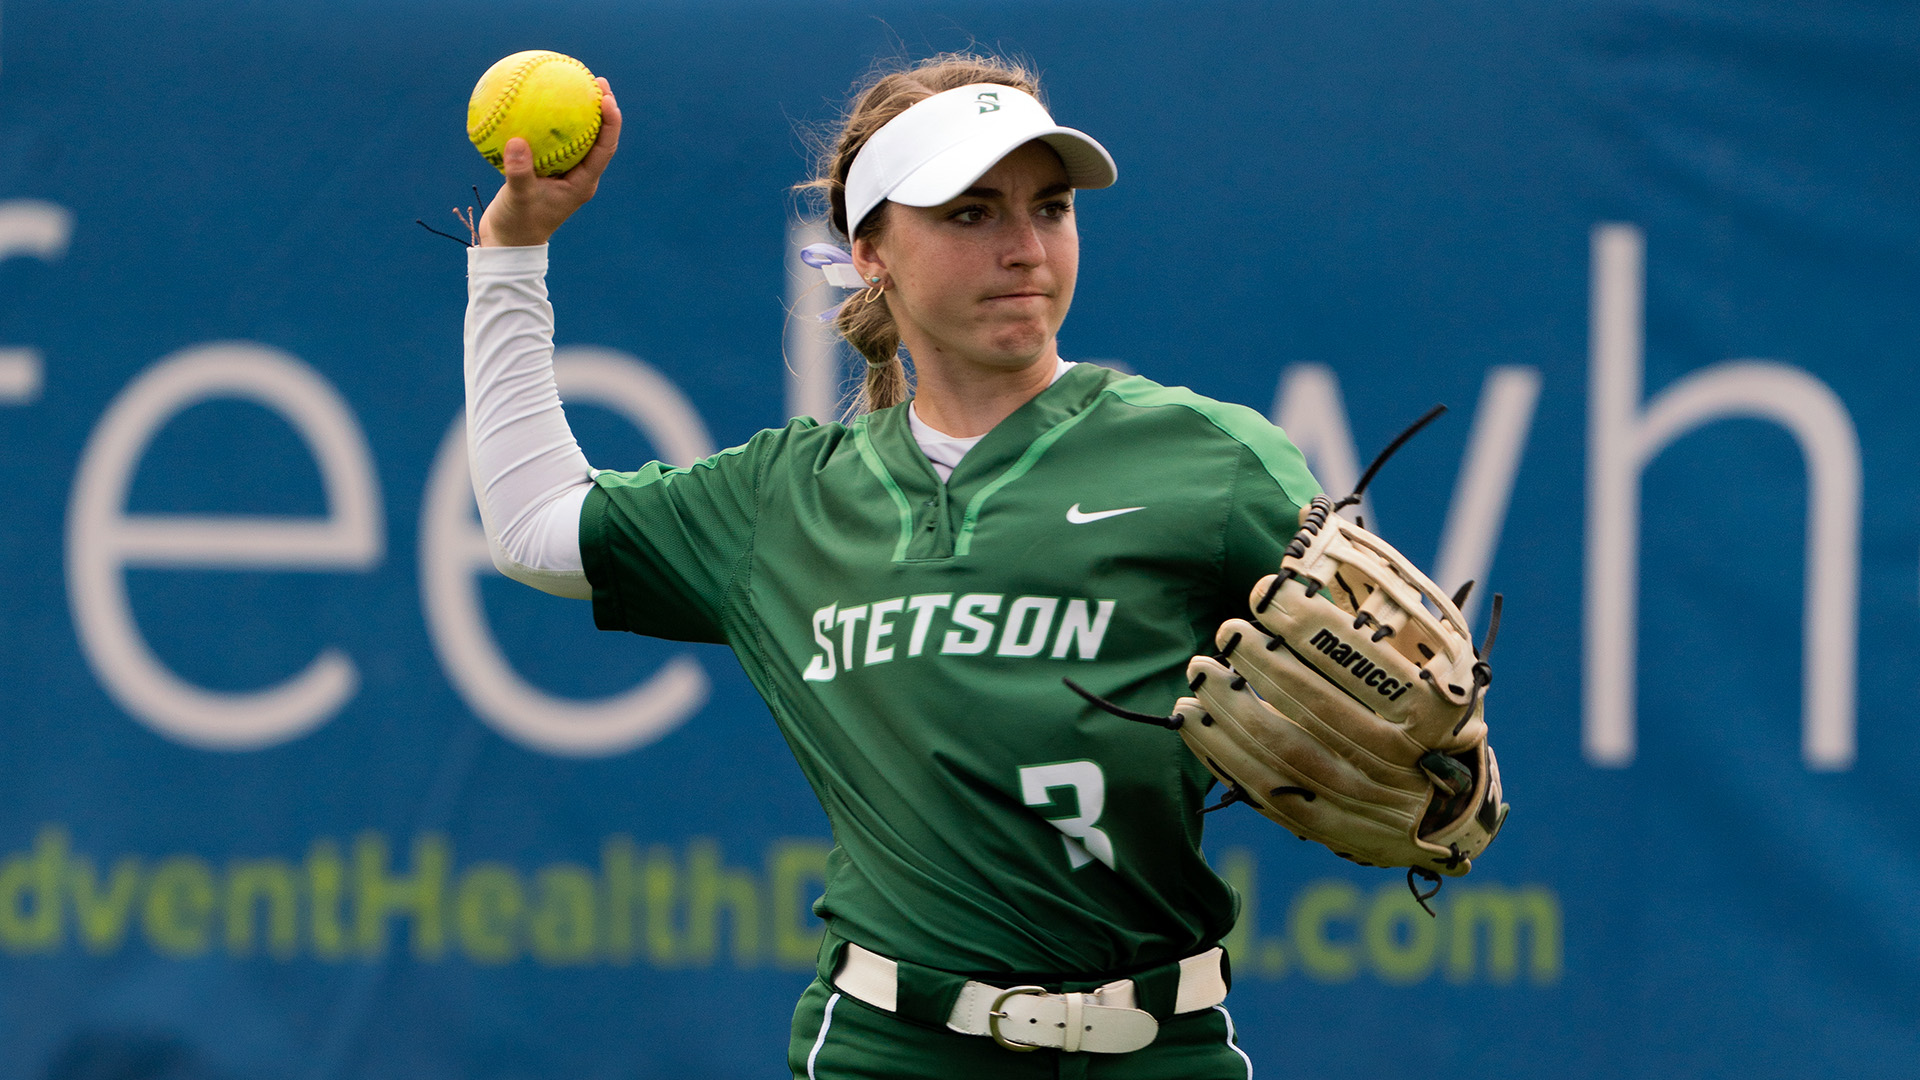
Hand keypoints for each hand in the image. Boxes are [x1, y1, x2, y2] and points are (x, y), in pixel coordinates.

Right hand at [478, 78, 622, 246]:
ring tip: (574, 82)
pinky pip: (552, 141)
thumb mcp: (517, 199)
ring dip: (578, 112)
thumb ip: (519, 173)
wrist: (508, 244)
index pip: (605, 149)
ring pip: (576, 137)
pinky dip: (548, 123)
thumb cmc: (517, 226)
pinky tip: (534, 101)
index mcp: (582, 184)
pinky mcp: (547, 171)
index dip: (611, 123)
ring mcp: (564, 174)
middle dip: (601, 109)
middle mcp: (578, 177)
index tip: (608, 98)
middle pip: (598, 137)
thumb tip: (516, 141)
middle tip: (597, 81)